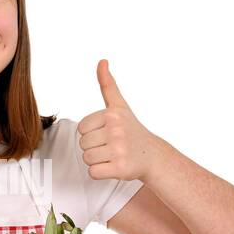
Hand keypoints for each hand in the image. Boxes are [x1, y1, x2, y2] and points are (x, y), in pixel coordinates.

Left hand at [76, 59, 163, 181]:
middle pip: (82, 144)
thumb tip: (102, 61)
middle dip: (94, 147)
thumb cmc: (132, 130)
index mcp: (112, 115)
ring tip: (113, 155)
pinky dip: (100, 173)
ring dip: (97, 160)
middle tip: (112, 146)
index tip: (108, 133)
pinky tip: (113, 166)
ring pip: (87, 158)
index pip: (81, 128)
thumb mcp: (120, 105)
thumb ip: (108, 84)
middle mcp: (116, 131)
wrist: (152, 155)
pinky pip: (93, 172)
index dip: (92, 133)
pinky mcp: (120, 168)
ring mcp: (119, 150)